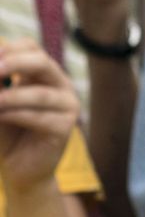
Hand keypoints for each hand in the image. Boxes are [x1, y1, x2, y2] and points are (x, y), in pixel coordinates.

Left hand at [0, 39, 79, 192]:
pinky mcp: (66, 128)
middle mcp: (58, 85)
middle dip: (15, 63)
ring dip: (10, 98)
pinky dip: (16, 116)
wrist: (18, 169)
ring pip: (40, 94)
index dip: (9, 49)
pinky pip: (40, 118)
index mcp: (41, 74)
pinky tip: (1, 118)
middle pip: (42, 62)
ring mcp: (67, 106)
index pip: (30, 47)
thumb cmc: (5, 133)